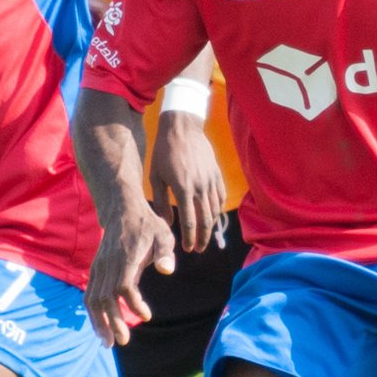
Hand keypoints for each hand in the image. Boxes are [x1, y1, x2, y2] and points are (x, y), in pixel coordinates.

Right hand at [84, 201, 176, 345]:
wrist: (122, 211)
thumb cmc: (147, 226)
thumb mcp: (163, 234)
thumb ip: (165, 252)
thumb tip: (167, 270)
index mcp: (125, 257)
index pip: (124, 285)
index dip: (133, 304)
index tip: (147, 316)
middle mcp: (108, 264)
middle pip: (105, 296)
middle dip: (113, 321)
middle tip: (123, 341)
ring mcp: (98, 267)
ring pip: (93, 298)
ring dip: (99, 321)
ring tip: (109, 342)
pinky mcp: (95, 271)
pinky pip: (89, 295)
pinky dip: (93, 313)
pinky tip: (102, 329)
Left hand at [149, 110, 224, 253]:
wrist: (182, 127)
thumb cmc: (164, 152)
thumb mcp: (155, 176)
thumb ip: (160, 201)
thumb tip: (166, 222)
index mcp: (182, 188)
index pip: (189, 221)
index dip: (189, 238)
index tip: (187, 249)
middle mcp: (200, 187)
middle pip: (206, 220)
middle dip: (202, 238)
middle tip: (198, 249)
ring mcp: (211, 180)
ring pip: (215, 210)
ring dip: (211, 227)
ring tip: (205, 237)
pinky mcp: (217, 174)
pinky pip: (220, 197)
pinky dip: (218, 210)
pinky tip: (212, 217)